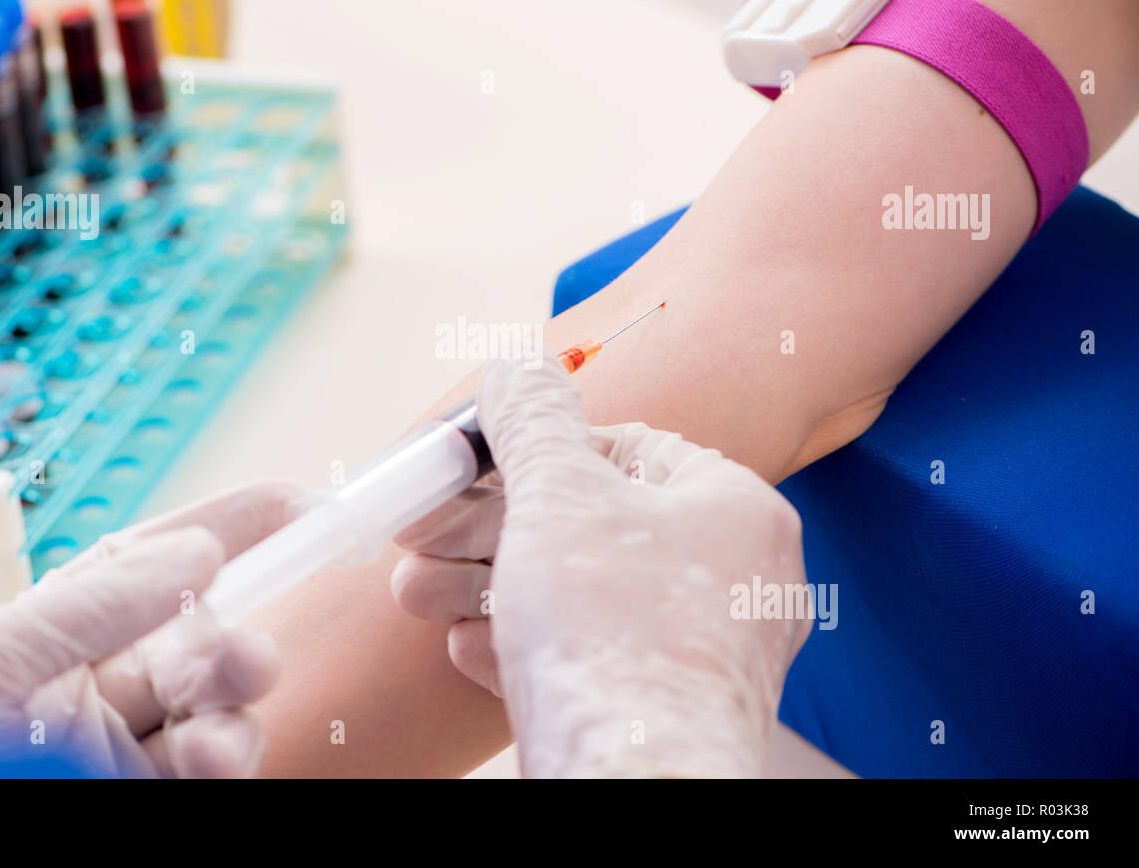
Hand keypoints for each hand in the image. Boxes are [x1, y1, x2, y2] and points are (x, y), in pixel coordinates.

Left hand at [0, 481, 302, 777]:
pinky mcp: (152, 799)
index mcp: (55, 637)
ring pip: (218, 712)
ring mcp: (129, 751)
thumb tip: (196, 550)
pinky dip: (227, 759)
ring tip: (214, 726)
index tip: (295, 504)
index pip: (154, 565)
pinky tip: (206, 758)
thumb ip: (92, 606)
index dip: (228, 528)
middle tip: (245, 655)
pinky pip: (214, 773)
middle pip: (198, 644)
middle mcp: (100, 691)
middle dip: (234, 639)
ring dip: (233, 706)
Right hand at [394, 355, 808, 776]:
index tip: (470, 468)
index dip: (538, 451)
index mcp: (734, 508)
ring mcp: (705, 650)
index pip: (629, 449)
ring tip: (416, 595)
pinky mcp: (669, 706)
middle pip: (592, 528)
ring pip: (582, 597)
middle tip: (422, 538)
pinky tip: (467, 647)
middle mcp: (734, 577)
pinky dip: (526, 644)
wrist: (637, 786)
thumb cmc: (614, 633)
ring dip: (489, 589)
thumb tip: (518, 365)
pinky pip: (592, 656)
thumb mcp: (558, 496)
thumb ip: (534, 422)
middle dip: (488, 533)